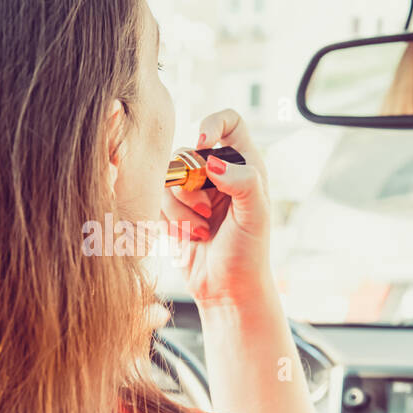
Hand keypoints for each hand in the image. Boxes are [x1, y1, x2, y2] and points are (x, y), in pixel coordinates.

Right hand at [160, 109, 273, 308]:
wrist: (226, 290)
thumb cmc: (248, 254)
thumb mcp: (255, 216)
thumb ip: (242, 182)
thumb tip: (210, 161)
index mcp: (245, 165)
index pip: (229, 121)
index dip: (212, 123)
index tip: (203, 142)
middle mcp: (219, 172)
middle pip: (188, 151)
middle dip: (192, 184)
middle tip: (209, 212)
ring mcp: (195, 191)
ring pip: (169, 177)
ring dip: (181, 208)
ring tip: (200, 231)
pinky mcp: (174, 210)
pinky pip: (157, 199)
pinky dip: (170, 220)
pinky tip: (188, 237)